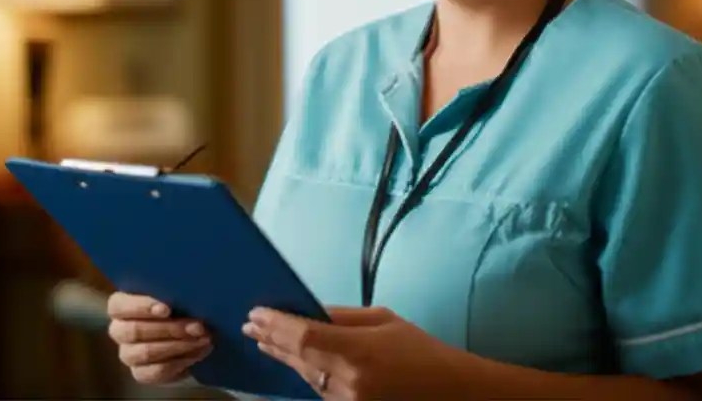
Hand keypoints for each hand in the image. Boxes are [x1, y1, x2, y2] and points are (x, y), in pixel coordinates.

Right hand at [106, 292, 211, 384]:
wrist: (190, 334)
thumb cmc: (179, 307)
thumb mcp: (175, 296)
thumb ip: (174, 294)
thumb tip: (188, 295)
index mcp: (121, 306)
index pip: (119, 306)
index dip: (141, 307)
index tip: (167, 309)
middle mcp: (119, 330)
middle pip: (135, 330)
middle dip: (170, 328)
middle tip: (197, 326)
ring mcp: (128, 354)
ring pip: (147, 352)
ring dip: (179, 346)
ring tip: (203, 339)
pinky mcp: (141, 373)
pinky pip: (157, 371)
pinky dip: (180, 362)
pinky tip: (197, 353)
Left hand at [243, 305, 462, 399]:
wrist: (451, 393)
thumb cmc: (420, 351)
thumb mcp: (383, 320)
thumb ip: (342, 316)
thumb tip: (307, 309)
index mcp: (358, 352)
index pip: (304, 336)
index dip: (276, 325)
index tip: (256, 313)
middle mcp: (348, 382)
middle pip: (299, 359)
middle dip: (272, 340)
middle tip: (251, 325)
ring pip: (306, 376)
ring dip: (284, 357)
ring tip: (264, 339)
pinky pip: (319, 391)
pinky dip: (304, 373)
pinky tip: (291, 360)